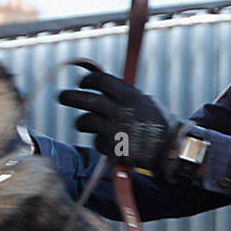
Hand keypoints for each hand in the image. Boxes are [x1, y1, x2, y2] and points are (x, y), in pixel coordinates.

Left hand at [58, 70, 178, 175]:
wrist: (170, 149)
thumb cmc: (157, 123)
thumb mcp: (143, 101)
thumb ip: (122, 94)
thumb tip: (100, 84)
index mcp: (128, 95)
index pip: (99, 80)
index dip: (87, 80)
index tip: (82, 84)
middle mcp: (120, 111)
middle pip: (85, 99)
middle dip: (69, 97)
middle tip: (61, 97)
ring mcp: (115, 131)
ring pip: (85, 122)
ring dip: (82, 122)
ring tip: (84, 123)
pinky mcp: (113, 149)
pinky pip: (97, 142)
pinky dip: (100, 142)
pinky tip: (111, 142)